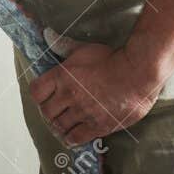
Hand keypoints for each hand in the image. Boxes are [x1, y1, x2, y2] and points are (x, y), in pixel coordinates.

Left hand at [29, 41, 162, 145]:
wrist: (138, 73)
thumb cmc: (112, 58)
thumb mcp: (83, 48)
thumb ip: (63, 45)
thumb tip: (46, 34)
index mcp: (62, 76)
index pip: (36, 92)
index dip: (38, 95)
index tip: (43, 96)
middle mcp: (69, 96)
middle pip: (46, 112)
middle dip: (48, 112)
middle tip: (54, 111)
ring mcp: (83, 112)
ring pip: (60, 126)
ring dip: (58, 126)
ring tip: (62, 124)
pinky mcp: (99, 125)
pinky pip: (77, 137)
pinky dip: (71, 139)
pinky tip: (71, 138)